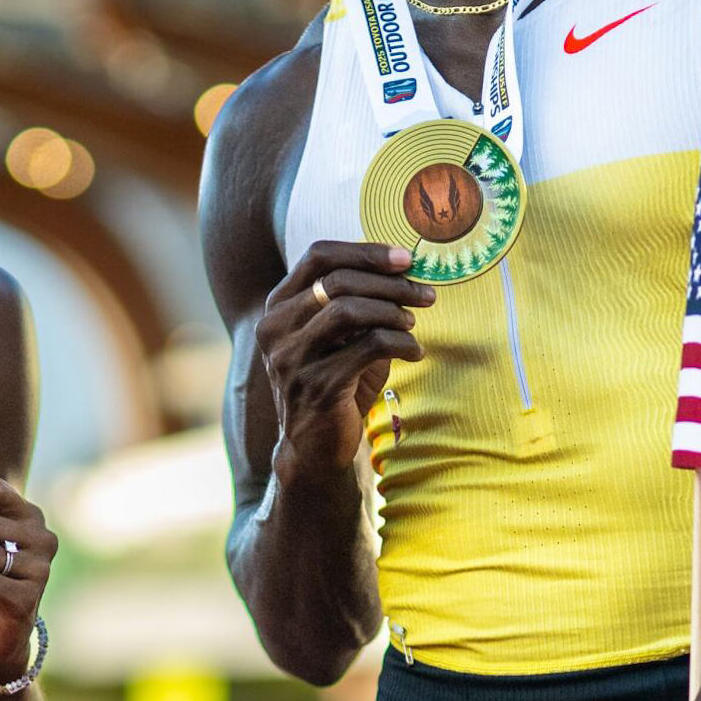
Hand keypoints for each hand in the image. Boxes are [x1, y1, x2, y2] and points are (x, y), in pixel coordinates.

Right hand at [253, 239, 432, 475]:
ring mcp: (292, 358)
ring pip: (350, 310)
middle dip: (391, 284)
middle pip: (338, 280)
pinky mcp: (317, 386)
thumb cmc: (334, 383)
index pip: (318, 255)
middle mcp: (276, 328)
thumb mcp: (338, 336)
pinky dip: (402, 344)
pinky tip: (414, 353)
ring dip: (394, 312)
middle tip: (425, 295)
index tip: (406, 259)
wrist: (314, 448)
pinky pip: (370, 346)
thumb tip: (402, 266)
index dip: (366, 252)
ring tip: (413, 324)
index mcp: (279, 306)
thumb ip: (355, 300)